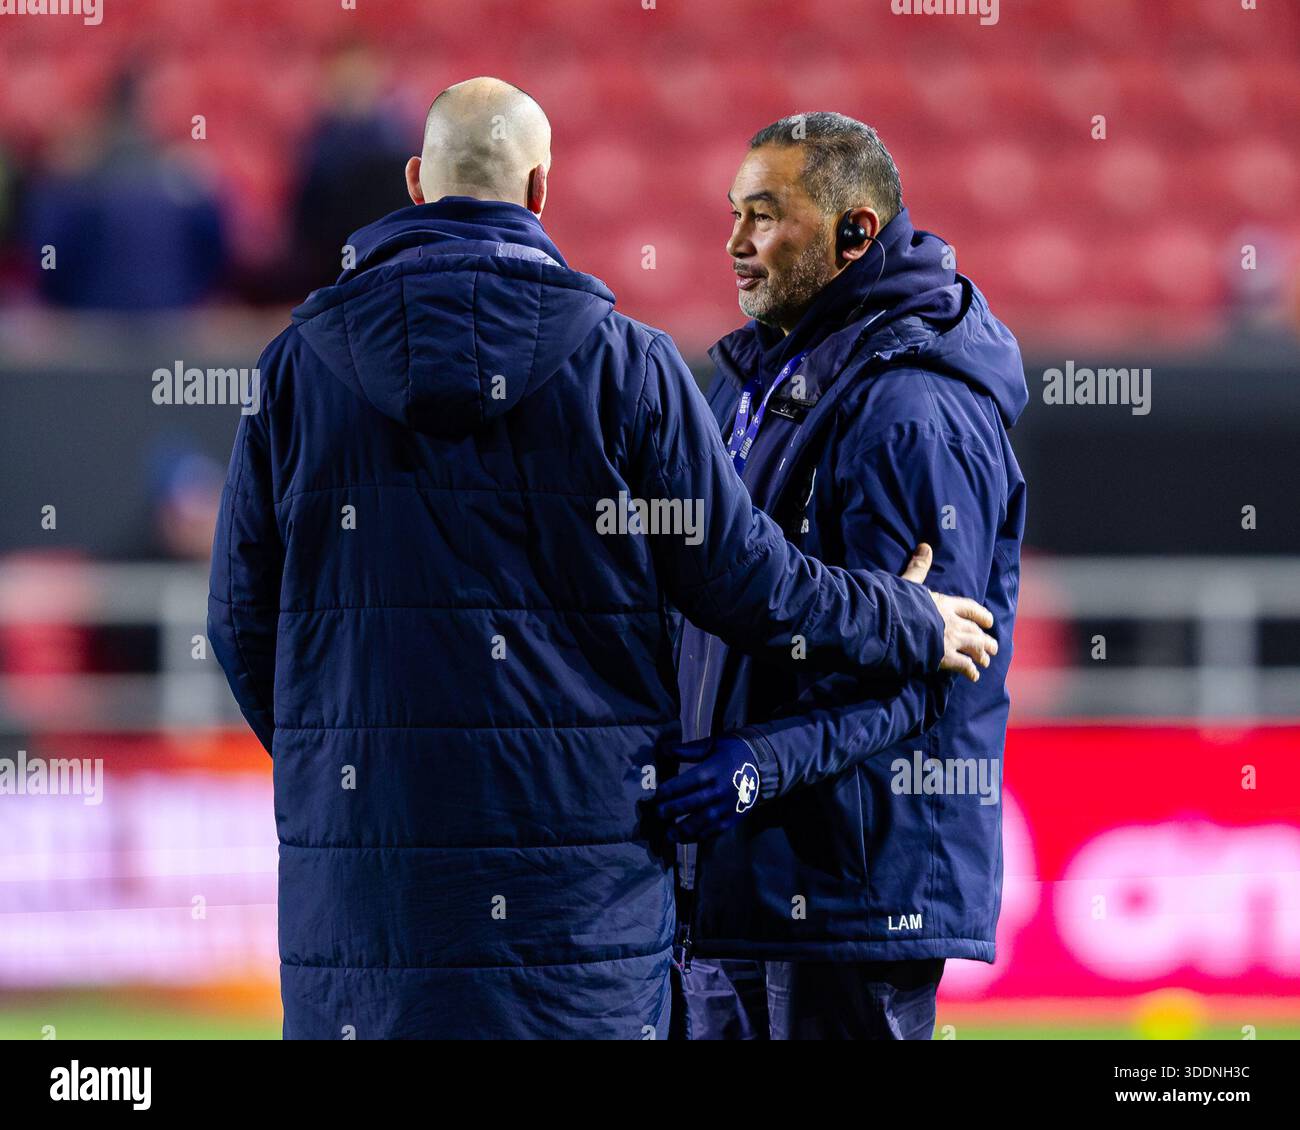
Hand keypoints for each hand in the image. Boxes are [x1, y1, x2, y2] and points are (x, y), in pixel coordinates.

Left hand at [653, 735, 762, 844]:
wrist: (766, 764)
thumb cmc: (734, 750)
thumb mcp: (714, 744)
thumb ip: (689, 749)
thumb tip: (664, 749)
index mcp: (716, 769)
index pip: (690, 781)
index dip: (672, 789)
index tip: (657, 794)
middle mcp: (722, 789)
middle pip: (695, 802)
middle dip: (674, 809)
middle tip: (658, 814)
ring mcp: (729, 805)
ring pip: (705, 821)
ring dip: (685, 829)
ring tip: (669, 834)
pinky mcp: (735, 817)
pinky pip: (716, 829)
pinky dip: (700, 835)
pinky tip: (686, 838)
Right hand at [901, 543, 997, 682]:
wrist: (892, 624)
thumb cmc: (898, 603)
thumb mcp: (908, 582)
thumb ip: (918, 567)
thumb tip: (925, 546)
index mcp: (945, 603)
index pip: (969, 608)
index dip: (981, 615)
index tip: (989, 621)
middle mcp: (952, 622)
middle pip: (975, 631)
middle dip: (985, 639)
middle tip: (993, 646)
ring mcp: (950, 640)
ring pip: (975, 648)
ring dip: (982, 654)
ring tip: (987, 661)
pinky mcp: (944, 657)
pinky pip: (963, 666)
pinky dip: (970, 671)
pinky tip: (974, 676)